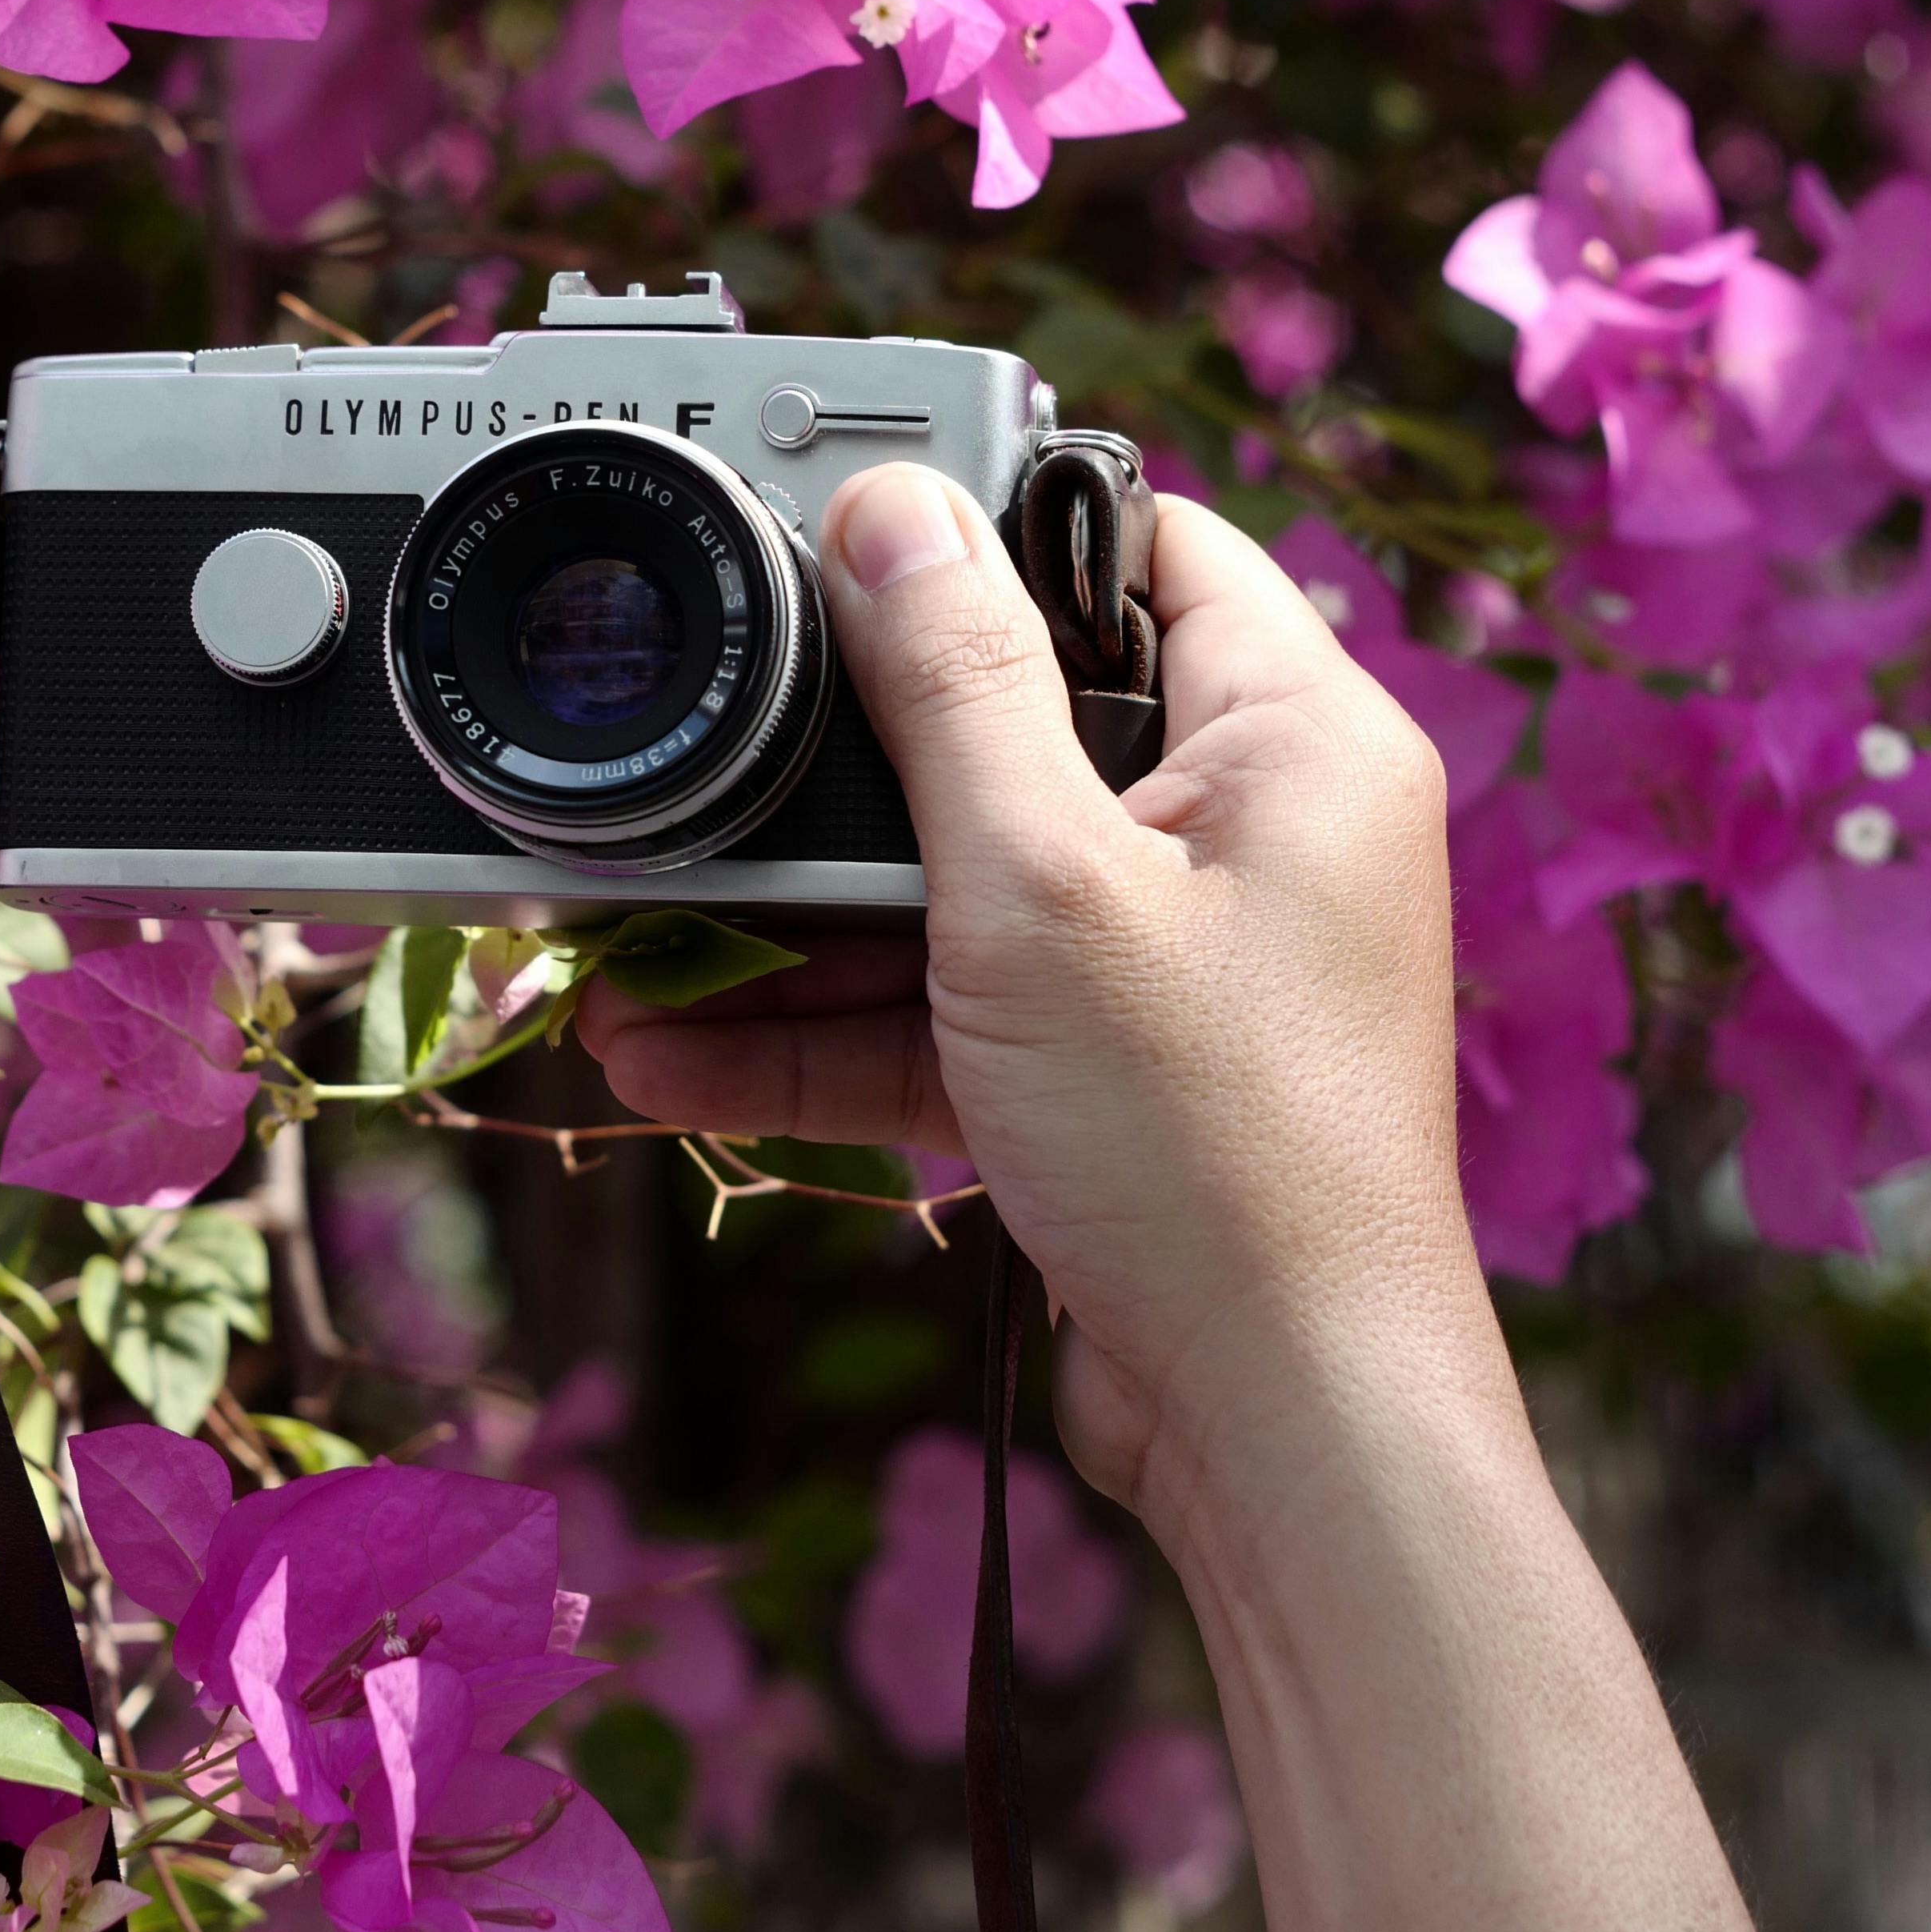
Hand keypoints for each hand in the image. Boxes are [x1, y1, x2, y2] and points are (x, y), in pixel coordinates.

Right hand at [576, 469, 1516, 1586]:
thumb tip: (891, 506)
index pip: (1149, 548)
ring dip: (798, 929)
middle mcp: (1259, 834)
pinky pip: (957, 1014)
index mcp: (1298, 739)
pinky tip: (673, 1055)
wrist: (1279, 1425)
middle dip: (840, 768)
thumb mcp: (1039, 881)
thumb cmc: (1212, 1149)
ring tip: (632, 943)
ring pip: (963, 890)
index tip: (845, 536)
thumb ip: (951, 686)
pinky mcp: (1118, 1076)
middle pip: (1021, 725)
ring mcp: (1184, 964)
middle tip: (704, 745)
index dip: (1000, 530)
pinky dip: (834, 1035)